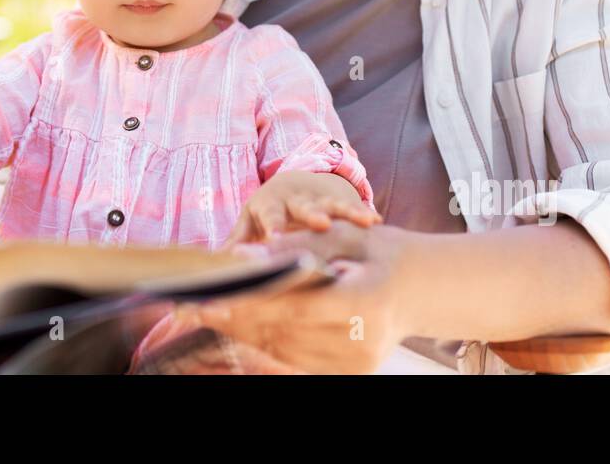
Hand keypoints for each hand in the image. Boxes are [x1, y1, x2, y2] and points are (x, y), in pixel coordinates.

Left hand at [187, 221, 412, 373]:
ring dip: (243, 332)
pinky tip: (239, 325)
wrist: (417, 287)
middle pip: (284, 333)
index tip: (209, 295)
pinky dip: (264, 342)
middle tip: (191, 305)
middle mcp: (363, 342)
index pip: (297, 307)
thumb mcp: (341, 235)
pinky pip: (294, 360)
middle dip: (235, 317)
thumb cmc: (376, 253)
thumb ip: (294, 245)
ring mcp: (357, 365)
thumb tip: (242, 256)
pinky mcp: (348, 374)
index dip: (249, 302)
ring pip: (283, 351)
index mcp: (367, 302)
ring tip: (206, 313)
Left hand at [226, 170, 380, 245]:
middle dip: (311, 215)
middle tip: (320, 223)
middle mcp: (293, 200)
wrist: (296, 185)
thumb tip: (208, 272)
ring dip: (345, 212)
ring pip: (331, 205)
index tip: (274, 236)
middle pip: (302, 207)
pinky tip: (373, 220)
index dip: (272, 226)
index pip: (269, 216)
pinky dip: (361, 213)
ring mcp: (318, 200)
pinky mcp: (338, 202)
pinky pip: (351, 207)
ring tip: (361, 221)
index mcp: (268, 207)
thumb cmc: (268, 215)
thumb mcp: (250, 225)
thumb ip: (236, 246)